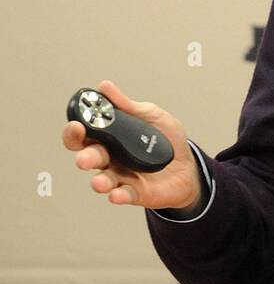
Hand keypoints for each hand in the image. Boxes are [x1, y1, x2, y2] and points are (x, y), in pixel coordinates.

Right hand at [62, 79, 203, 210]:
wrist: (189, 164)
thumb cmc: (166, 140)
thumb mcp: (150, 115)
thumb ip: (127, 105)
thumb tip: (105, 87)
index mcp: (109, 137)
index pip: (84, 134)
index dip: (75, 130)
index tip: (77, 125)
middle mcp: (110, 158)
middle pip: (89, 157)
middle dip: (85, 158)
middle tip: (84, 158)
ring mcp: (121, 176)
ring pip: (103, 180)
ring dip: (99, 181)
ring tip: (99, 182)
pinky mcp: (135, 193)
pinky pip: (123, 196)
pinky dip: (119, 196)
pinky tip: (116, 195)